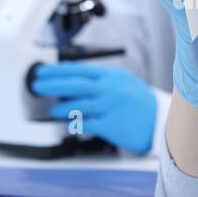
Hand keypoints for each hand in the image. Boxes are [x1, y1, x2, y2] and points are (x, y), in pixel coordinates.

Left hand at [30, 63, 156, 153]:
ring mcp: (111, 107)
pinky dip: (74, 124)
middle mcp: (111, 89)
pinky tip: (68, 124)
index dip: (59, 71)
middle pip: (75, 85)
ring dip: (61, 107)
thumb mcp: (124, 83)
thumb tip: (73, 82)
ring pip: (78, 105)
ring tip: (53, 109)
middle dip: (52, 84)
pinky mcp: (111, 125)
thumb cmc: (140, 104)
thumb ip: (101, 82)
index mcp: (113, 76)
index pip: (80, 70)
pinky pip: (87, 124)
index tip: (43, 71)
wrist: (160, 122)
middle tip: (37, 85)